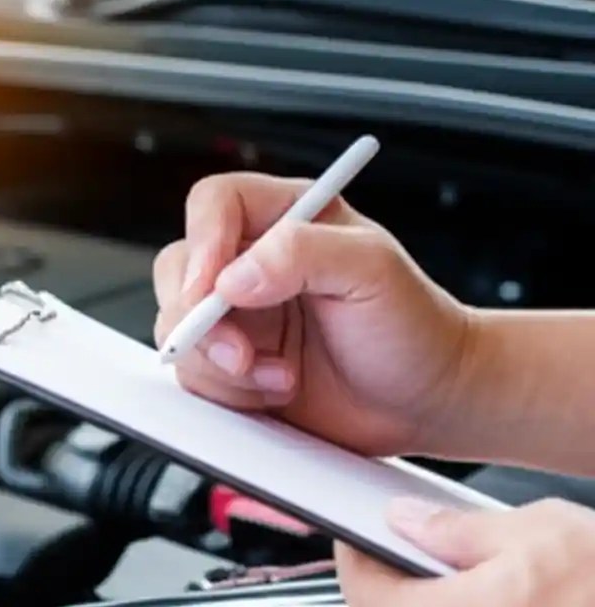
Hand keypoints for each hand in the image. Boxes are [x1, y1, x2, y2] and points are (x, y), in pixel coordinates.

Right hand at [153, 172, 473, 455]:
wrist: (428, 402)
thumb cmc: (416, 328)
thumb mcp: (373, 270)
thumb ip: (302, 254)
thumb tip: (233, 278)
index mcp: (286, 216)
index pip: (214, 204)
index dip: (204, 241)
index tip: (212, 289)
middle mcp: (253, 262)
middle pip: (180, 269)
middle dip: (200, 319)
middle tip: (240, 352)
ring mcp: (239, 316)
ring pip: (178, 328)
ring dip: (221, 365)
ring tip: (281, 376)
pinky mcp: (233, 364)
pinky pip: (195, 374)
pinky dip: (229, 392)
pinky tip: (276, 392)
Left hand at [338, 496, 594, 605]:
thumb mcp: (542, 534)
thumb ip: (460, 531)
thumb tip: (407, 522)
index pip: (365, 592)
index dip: (358, 559)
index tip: (363, 535)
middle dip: (391, 589)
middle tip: (408, 555)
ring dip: (431, 605)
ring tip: (458, 579)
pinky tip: (491, 601)